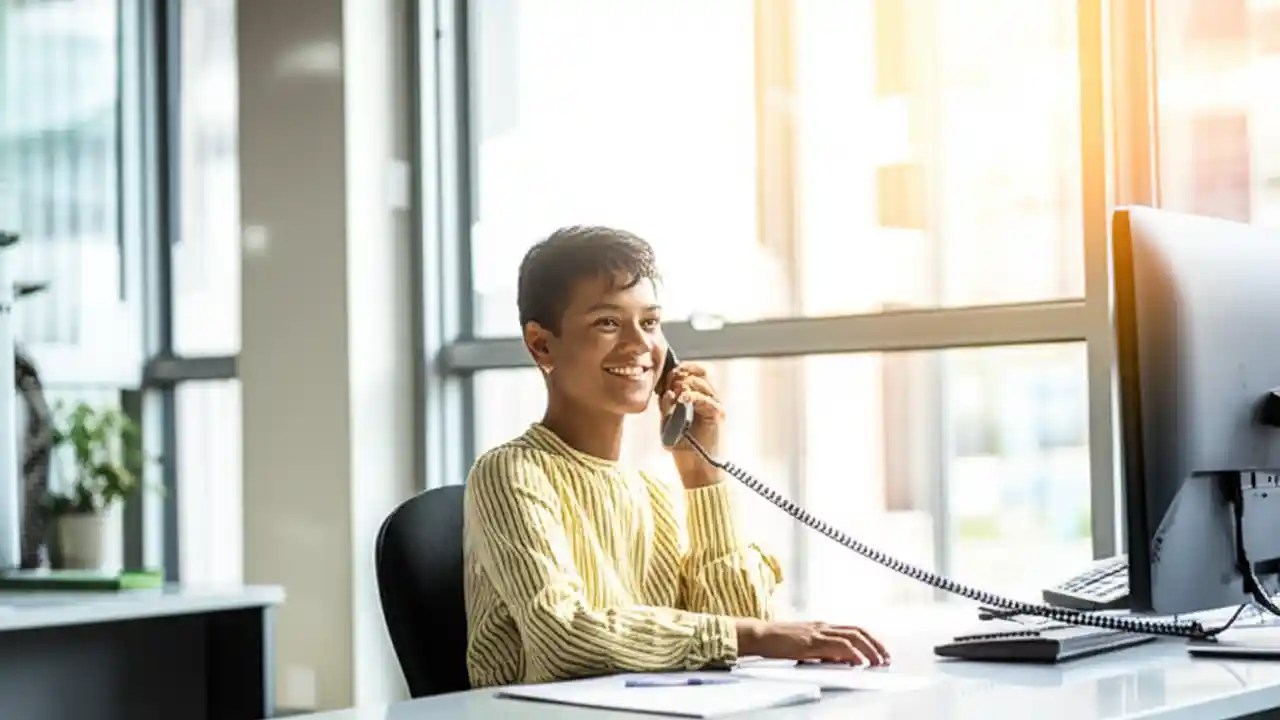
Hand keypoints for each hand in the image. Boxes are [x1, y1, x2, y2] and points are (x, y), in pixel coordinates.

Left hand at [657, 361, 722, 487]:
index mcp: (697, 397)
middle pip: (701, 370)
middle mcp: (709, 398)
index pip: (692, 372)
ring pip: (703, 381)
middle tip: (671, 382)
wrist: (696, 467)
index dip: (678, 370)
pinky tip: (682, 400)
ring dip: (685, 383)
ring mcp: (715, 405)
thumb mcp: (668, 421)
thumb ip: (666, 405)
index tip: (665, 379)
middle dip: (683, 372)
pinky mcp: (718, 414)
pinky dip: (692, 396)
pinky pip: (706, 398)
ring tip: (676, 394)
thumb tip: (667, 391)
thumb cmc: (683, 446)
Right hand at [734, 619, 889, 666]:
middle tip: (887, 658)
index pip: (854, 630)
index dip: (871, 640)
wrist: (760, 635)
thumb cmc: (779, 642)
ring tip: (878, 662)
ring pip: (852, 636)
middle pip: (858, 631)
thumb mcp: (806, 646)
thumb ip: (824, 651)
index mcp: (823, 627)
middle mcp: (823, 626)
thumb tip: (844, 660)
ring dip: (868, 649)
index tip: (882, 652)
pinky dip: (851, 652)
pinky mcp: (810, 641)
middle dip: (876, 644)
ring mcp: (817, 632)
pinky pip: (836, 645)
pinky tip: (858, 660)